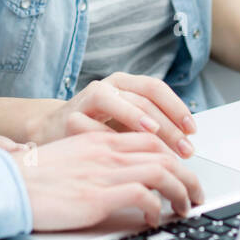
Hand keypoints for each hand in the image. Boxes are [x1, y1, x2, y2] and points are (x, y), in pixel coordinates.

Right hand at [14, 129, 204, 232]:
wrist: (4, 186)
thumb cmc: (30, 180)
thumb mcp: (68, 160)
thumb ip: (96, 162)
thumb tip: (122, 180)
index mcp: (98, 140)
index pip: (150, 139)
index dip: (174, 156)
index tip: (184, 174)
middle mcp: (105, 151)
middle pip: (164, 154)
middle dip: (189, 175)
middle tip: (197, 195)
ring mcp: (102, 172)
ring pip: (162, 172)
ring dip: (182, 192)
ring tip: (186, 209)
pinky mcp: (97, 196)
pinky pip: (144, 196)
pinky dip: (157, 209)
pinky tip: (155, 220)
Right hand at [26, 73, 196, 156]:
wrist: (47, 136)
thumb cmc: (91, 132)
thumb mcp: (121, 124)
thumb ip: (148, 128)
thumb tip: (184, 143)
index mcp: (121, 85)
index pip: (155, 88)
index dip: (177, 108)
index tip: (192, 131)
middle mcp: (104, 88)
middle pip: (142, 98)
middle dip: (167, 124)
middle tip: (184, 149)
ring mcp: (85, 102)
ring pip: (116, 101)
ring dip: (137, 117)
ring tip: (153, 133)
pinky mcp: (70, 121)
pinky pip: (94, 127)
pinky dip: (111, 139)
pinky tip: (125, 154)